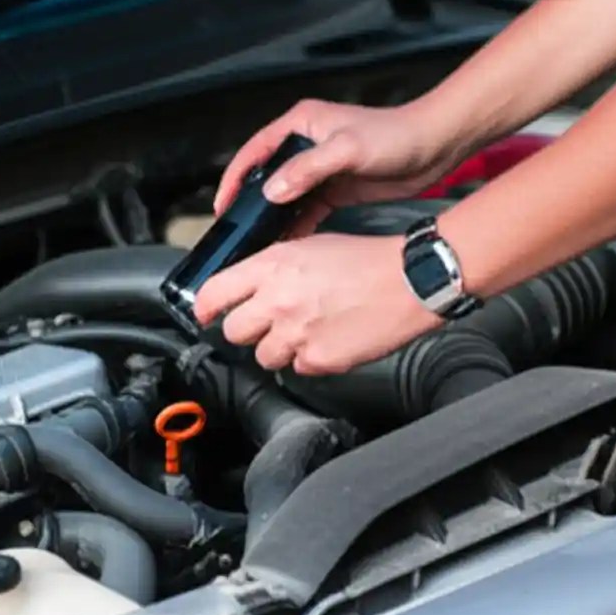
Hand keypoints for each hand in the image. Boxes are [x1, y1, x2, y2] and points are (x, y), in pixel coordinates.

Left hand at [193, 233, 440, 373]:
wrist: (410, 280)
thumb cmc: (366, 260)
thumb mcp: (309, 246)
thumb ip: (272, 268)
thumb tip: (247, 286)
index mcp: (272, 266)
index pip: (213, 293)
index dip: (205, 308)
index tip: (206, 314)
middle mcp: (278, 300)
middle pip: (233, 332)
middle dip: (247, 330)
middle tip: (267, 324)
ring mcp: (296, 332)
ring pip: (263, 356)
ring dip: (279, 347)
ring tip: (305, 330)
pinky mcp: (318, 358)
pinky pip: (298, 368)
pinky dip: (309, 359)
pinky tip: (327, 339)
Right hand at [214, 100, 460, 234]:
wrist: (436, 146)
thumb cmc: (398, 134)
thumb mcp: (348, 149)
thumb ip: (307, 169)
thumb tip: (272, 191)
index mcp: (301, 125)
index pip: (255, 152)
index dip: (235, 178)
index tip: (223, 205)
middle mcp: (306, 144)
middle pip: (265, 176)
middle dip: (250, 203)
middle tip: (237, 229)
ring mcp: (320, 167)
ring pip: (285, 196)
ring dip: (274, 218)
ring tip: (260, 242)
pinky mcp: (335, 187)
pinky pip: (306, 210)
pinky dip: (297, 226)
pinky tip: (291, 244)